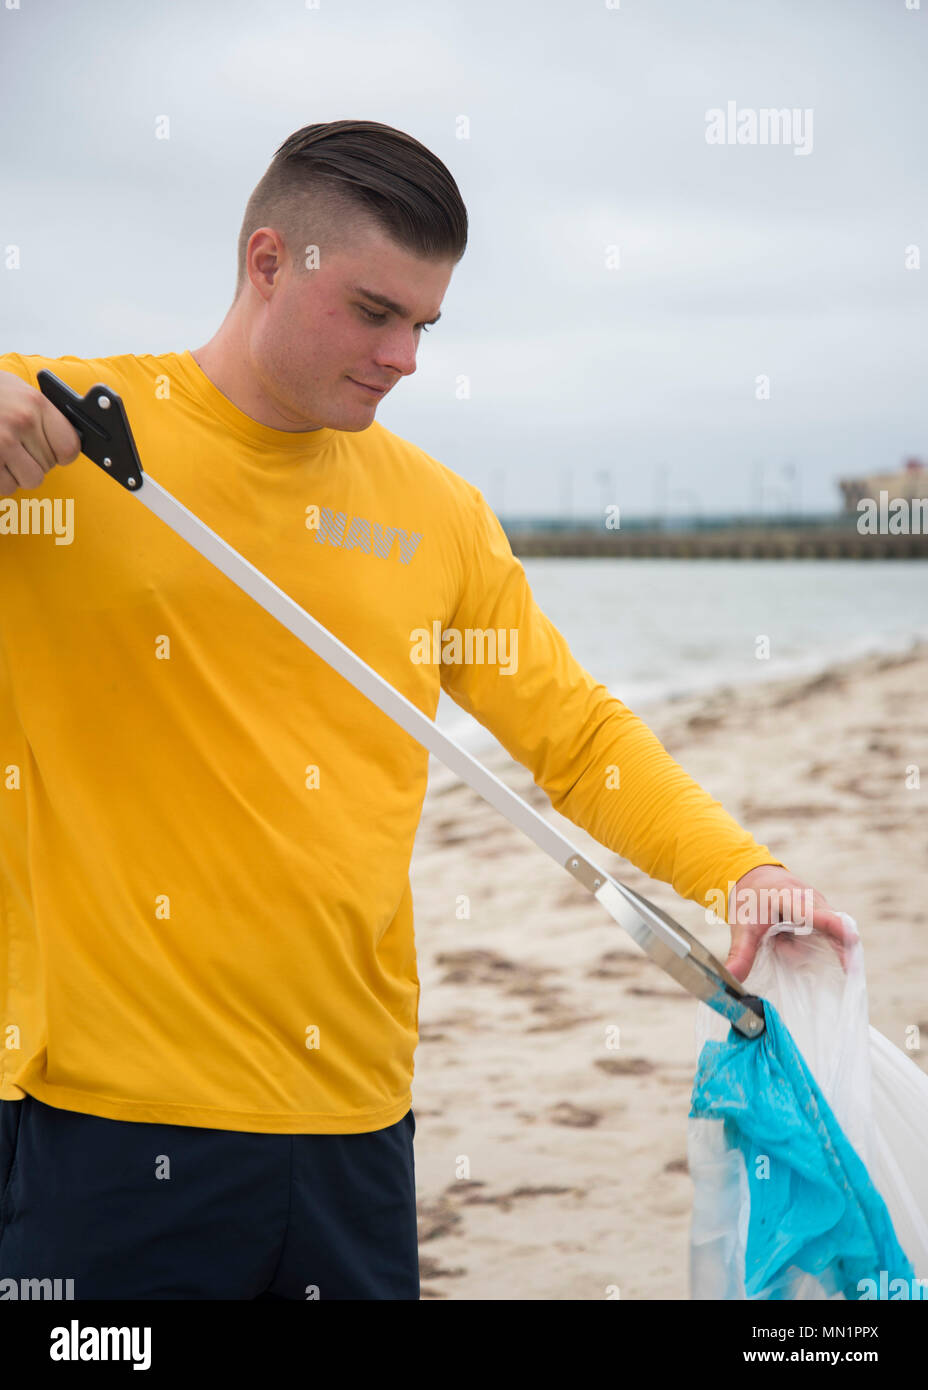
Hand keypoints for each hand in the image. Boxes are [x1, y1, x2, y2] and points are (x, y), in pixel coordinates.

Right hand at [0, 369, 81, 495]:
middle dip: (32, 461)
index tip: (52, 453)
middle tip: (14, 447)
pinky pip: (7, 488)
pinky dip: (0, 481)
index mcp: (35, 403)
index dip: (61, 454)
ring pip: (31, 480)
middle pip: (48, 466)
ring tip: (2, 455)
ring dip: (17, 474)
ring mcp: (2, 442)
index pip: (69, 447)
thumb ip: (41, 415)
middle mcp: (22, 422)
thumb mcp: (16, 391)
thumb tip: (65, 445)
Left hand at [725, 864, 851, 982]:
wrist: (755, 877)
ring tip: (779, 935)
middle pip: (822, 934)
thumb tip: (731, 979)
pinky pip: (825, 935)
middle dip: (799, 947)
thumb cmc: (750, 901)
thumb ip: (741, 954)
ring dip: (800, 944)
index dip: (833, 927)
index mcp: (790, 898)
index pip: (815, 915)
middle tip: (776, 941)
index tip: (852, 940)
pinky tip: (788, 935)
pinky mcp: (826, 911)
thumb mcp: (742, 928)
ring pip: (823, 938)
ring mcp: (822, 904)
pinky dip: (807, 941)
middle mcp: (812, 898)